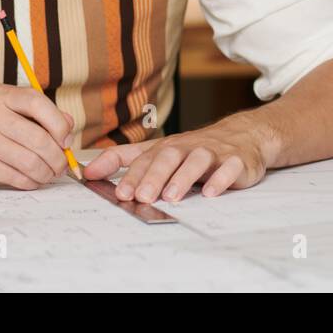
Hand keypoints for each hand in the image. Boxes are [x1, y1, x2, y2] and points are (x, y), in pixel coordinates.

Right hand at [0, 84, 74, 189]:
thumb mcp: (1, 109)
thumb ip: (35, 114)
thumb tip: (69, 125)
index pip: (37, 103)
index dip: (58, 123)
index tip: (65, 140)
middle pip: (38, 138)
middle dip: (56, 157)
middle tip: (60, 165)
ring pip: (29, 161)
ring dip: (45, 173)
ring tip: (47, 175)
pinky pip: (15, 177)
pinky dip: (30, 182)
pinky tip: (31, 181)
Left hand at [81, 114, 277, 202]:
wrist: (243, 135)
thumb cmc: (194, 148)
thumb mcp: (159, 151)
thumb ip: (124, 160)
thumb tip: (89, 171)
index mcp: (167, 147)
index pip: (145, 158)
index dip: (131, 174)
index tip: (119, 192)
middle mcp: (187, 147)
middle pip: (168, 156)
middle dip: (153, 176)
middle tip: (141, 196)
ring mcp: (213, 153)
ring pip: (197, 160)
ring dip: (183, 177)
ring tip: (171, 196)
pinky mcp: (237, 161)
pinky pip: (229, 168)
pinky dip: (220, 179)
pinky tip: (210, 192)